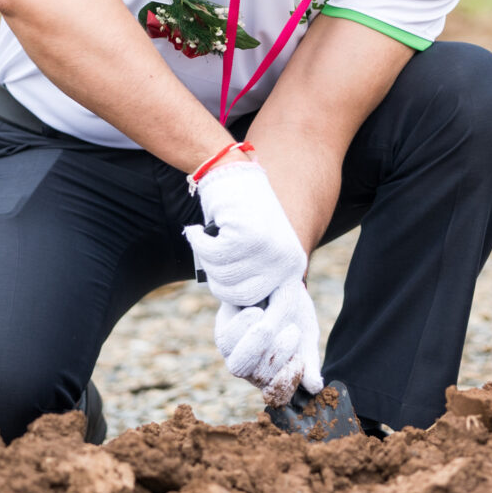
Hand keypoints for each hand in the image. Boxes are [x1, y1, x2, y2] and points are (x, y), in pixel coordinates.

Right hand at [183, 160, 307, 306]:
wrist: (233, 172)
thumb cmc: (241, 216)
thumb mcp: (260, 252)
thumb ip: (257, 281)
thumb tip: (246, 319)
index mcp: (293, 266)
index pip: (279, 310)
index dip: (257, 319)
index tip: (239, 319)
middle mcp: (286, 259)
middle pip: (241, 296)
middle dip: (219, 281)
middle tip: (211, 259)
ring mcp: (269, 248)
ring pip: (224, 277)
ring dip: (207, 260)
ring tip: (208, 239)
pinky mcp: (247, 234)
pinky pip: (212, 256)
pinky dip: (199, 242)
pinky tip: (199, 230)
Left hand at [214, 280, 323, 407]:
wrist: (278, 279)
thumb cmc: (293, 311)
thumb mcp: (306, 332)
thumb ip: (309, 359)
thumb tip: (315, 387)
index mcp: (276, 374)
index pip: (278, 393)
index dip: (286, 383)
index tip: (298, 363)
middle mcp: (253, 369)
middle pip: (258, 378)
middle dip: (276, 357)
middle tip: (293, 332)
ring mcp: (235, 354)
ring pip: (239, 364)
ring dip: (258, 344)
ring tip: (271, 323)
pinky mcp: (222, 333)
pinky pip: (227, 339)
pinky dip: (243, 326)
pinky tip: (256, 311)